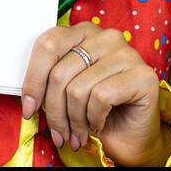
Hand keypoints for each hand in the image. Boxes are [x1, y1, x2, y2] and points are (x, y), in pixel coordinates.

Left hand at [20, 23, 164, 166]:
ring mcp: (127, 53)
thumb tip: (28, 97)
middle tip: (59, 133)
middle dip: (54, 111)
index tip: (30, 108)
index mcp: (84, 33)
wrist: (131, 137)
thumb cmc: (97, 113)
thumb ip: (49, 82)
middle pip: (60, 72)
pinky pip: (101, 97)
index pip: (48, 45)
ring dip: (74, 121)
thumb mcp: (66, 92)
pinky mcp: (142, 75)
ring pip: (78, 88)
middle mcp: (106, 37)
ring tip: (79, 133)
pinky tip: (98, 124)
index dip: (33, 80)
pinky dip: (94, 118)